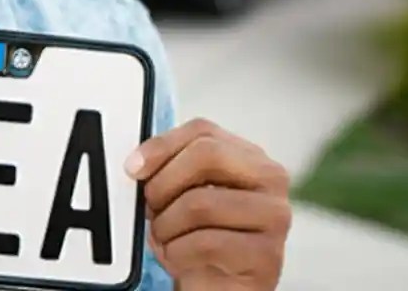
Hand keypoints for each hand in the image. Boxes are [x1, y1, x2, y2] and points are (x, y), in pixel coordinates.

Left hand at [125, 118, 290, 290]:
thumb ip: (169, 168)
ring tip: (165, 239)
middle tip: (151, 209)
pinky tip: (180, 258)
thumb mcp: (182, 194)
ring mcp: (275, 217)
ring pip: (200, 203)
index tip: (133, 169)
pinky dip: (177, 253)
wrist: (218, 287)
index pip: (202, 131)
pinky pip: (206, 243)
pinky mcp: (267, 256)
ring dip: (166, 226)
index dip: (161, 146)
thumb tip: (137, 164)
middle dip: (164, 183)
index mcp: (250, 157)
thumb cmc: (197, 237)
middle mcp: (271, 181)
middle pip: (207, 155)